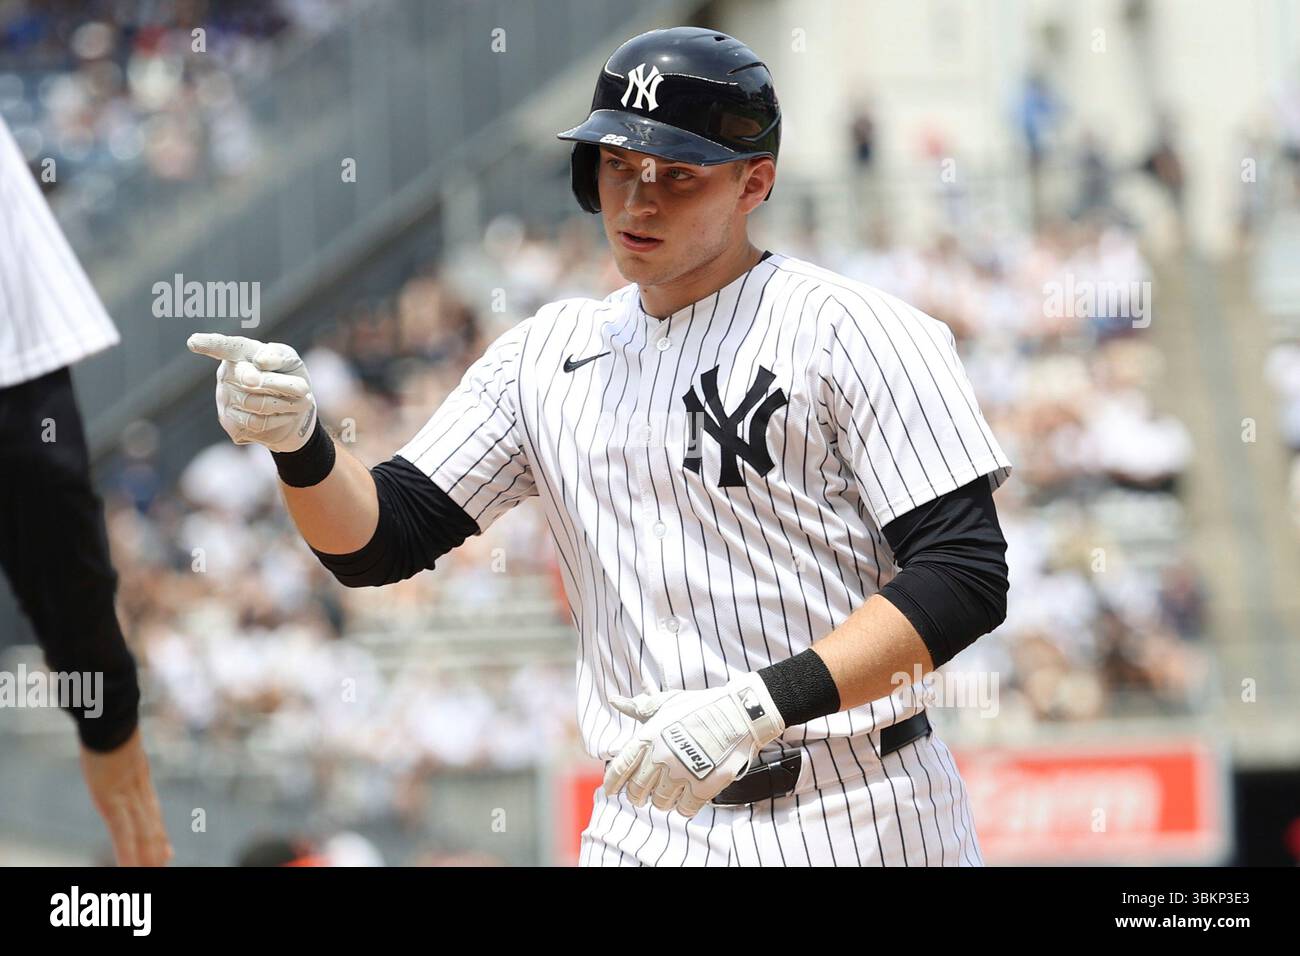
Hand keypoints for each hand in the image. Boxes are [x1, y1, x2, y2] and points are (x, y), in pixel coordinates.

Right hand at [79, 727, 172, 865]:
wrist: (110, 711)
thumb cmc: (107, 716)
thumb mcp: (114, 735)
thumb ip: (115, 746)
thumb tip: (109, 738)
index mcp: (138, 774)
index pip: (151, 809)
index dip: (158, 830)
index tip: (168, 849)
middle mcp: (136, 787)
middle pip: (150, 823)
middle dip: (157, 847)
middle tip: (165, 865)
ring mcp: (125, 794)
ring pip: (142, 832)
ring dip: (147, 856)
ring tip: (154, 873)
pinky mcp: (111, 798)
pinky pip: (122, 831)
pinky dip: (127, 852)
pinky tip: (131, 869)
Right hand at [187, 332, 316, 452]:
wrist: (295, 414)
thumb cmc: (290, 378)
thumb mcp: (291, 362)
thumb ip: (278, 355)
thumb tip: (260, 361)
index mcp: (240, 354)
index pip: (225, 347)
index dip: (210, 344)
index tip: (194, 342)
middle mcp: (227, 374)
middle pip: (250, 378)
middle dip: (281, 384)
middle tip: (304, 388)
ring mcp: (224, 398)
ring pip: (256, 403)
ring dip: (286, 403)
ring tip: (302, 401)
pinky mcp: (229, 422)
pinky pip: (257, 422)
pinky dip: (279, 419)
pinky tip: (286, 415)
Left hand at [603, 672, 785, 817]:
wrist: (738, 714)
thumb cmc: (702, 707)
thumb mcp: (668, 703)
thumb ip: (641, 707)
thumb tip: (614, 700)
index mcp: (649, 737)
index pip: (621, 768)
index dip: (613, 783)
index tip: (611, 791)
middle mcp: (660, 757)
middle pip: (637, 790)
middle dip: (638, 795)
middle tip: (643, 794)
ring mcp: (681, 774)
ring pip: (660, 802)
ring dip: (663, 800)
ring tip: (670, 790)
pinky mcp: (702, 787)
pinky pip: (684, 809)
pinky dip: (684, 807)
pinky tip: (688, 796)